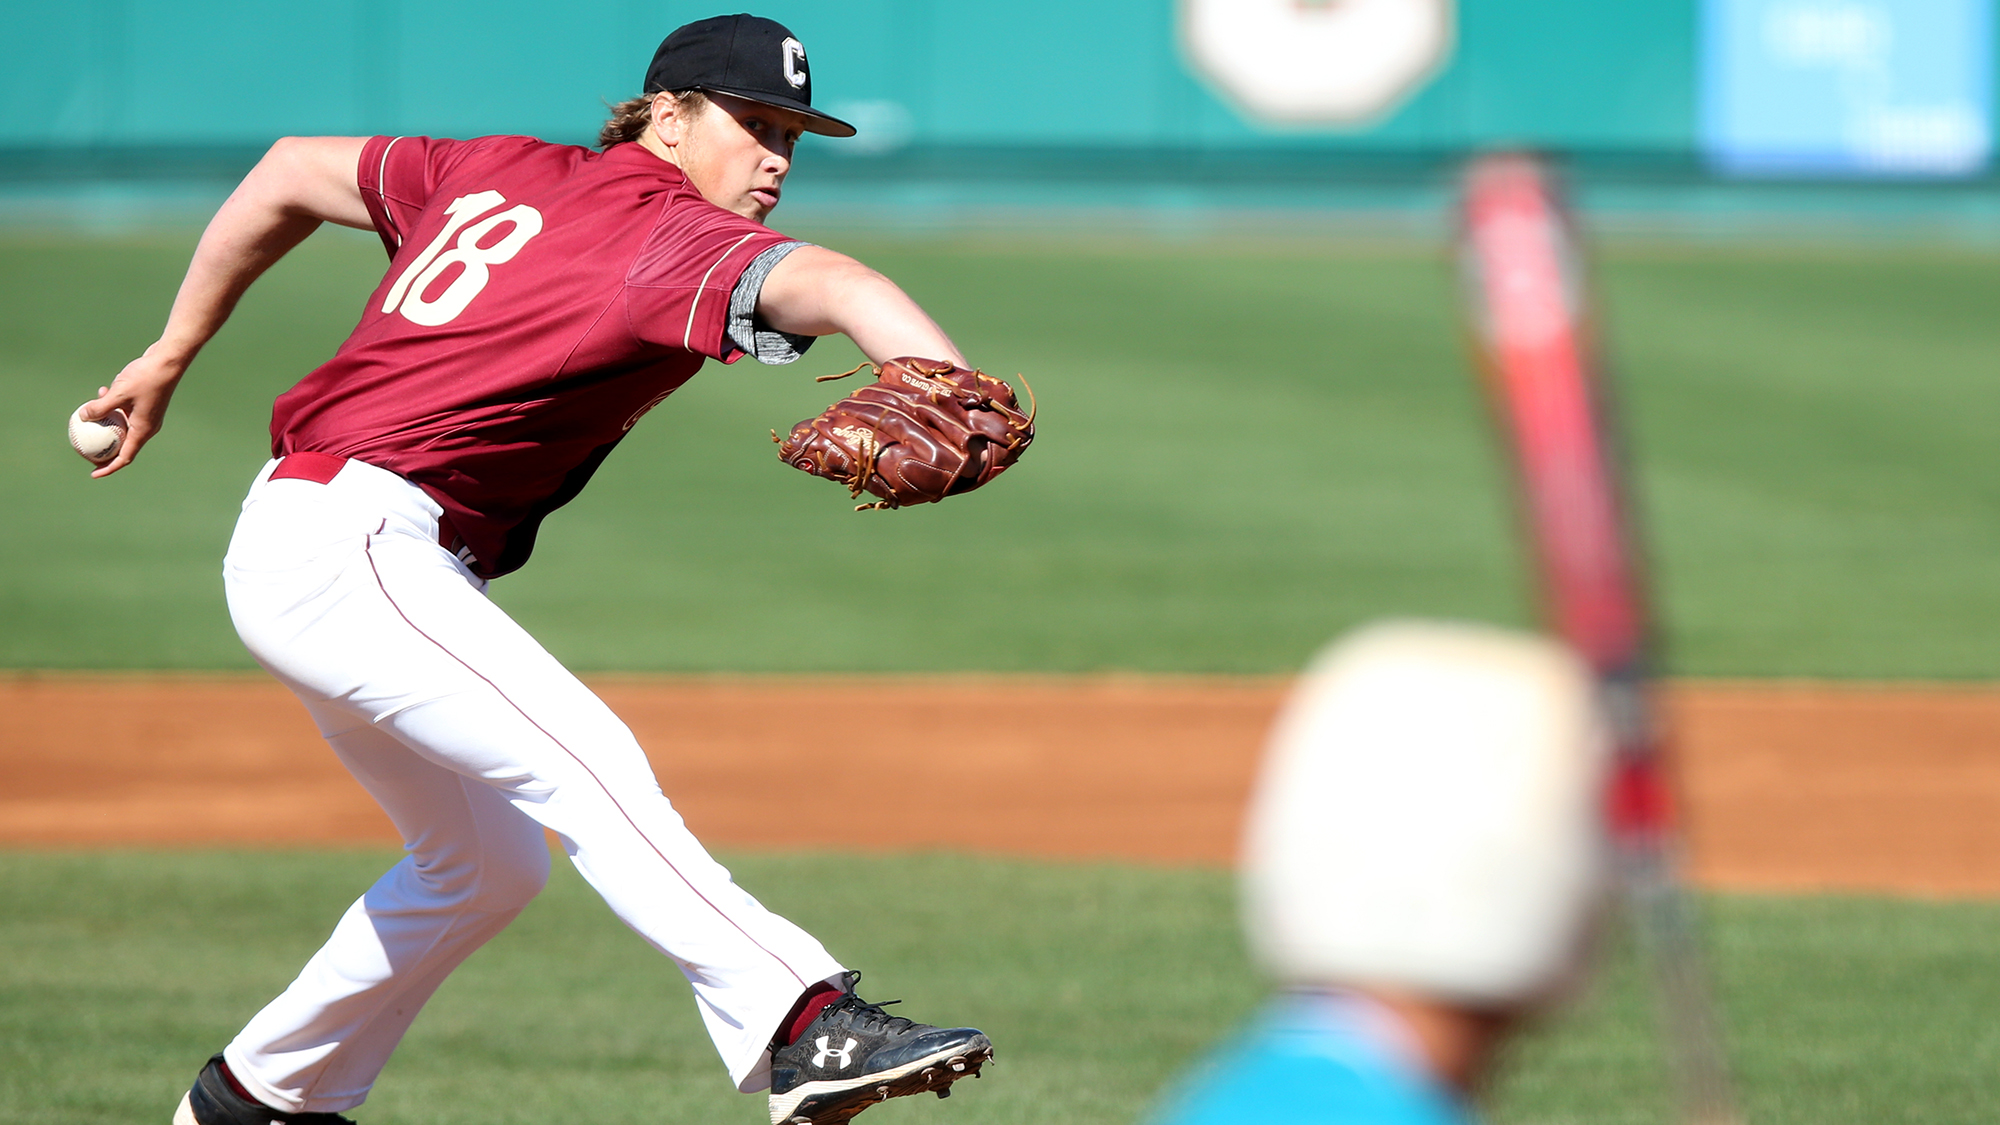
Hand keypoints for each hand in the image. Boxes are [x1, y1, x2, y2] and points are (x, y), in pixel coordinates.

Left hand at [81, 349, 185, 477]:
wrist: (168, 361)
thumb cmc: (146, 378)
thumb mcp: (118, 393)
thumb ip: (100, 406)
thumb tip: (83, 416)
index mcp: (143, 430)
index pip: (125, 457)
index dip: (109, 468)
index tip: (93, 473)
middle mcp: (146, 426)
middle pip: (123, 445)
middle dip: (104, 450)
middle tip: (86, 451)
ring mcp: (146, 415)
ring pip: (122, 426)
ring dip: (105, 422)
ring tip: (88, 417)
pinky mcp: (145, 403)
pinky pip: (125, 412)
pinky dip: (112, 407)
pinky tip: (101, 392)